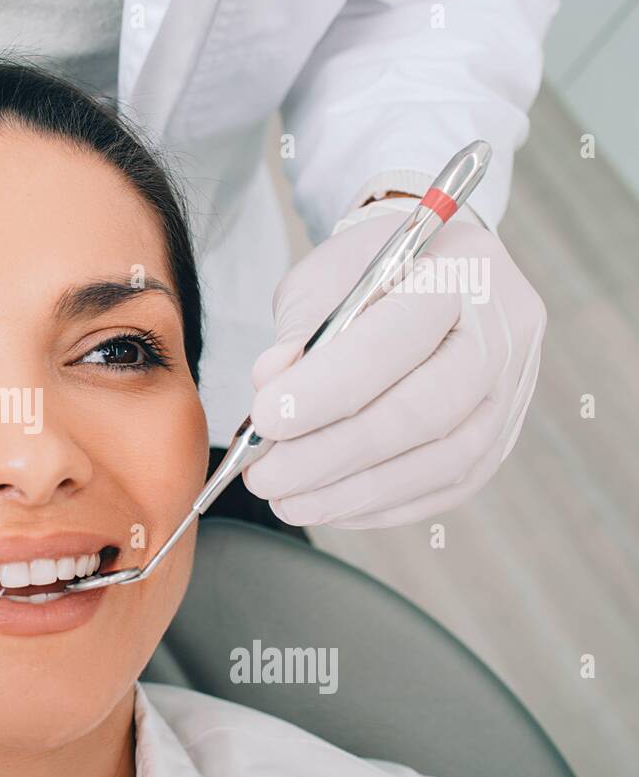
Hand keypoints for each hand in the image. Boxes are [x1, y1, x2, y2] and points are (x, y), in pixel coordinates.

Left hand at [243, 210, 545, 527]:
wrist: (433, 270)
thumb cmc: (371, 271)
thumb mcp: (325, 276)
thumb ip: (300, 329)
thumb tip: (270, 381)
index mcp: (462, 272)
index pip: (393, 341)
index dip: (326, 389)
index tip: (264, 419)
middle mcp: (502, 334)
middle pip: (424, 413)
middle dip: (334, 454)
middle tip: (266, 477)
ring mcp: (511, 391)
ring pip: (443, 461)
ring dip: (355, 493)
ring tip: (288, 502)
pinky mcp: (502, 435)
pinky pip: (449, 486)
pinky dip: (383, 506)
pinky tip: (329, 507)